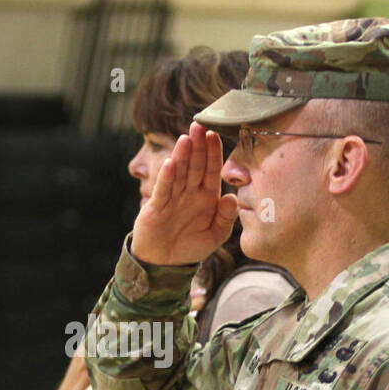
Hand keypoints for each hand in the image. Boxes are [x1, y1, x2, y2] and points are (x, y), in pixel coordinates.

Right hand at [130, 123, 237, 265]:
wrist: (165, 263)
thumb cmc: (190, 247)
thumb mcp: (215, 236)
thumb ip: (226, 218)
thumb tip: (231, 198)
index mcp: (206, 196)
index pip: (211, 170)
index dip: (213, 153)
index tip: (214, 135)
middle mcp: (189, 192)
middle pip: (195, 165)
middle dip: (198, 146)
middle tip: (199, 126)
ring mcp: (173, 197)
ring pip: (179, 173)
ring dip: (182, 156)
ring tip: (186, 138)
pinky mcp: (157, 206)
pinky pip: (163, 190)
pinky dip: (167, 177)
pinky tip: (170, 163)